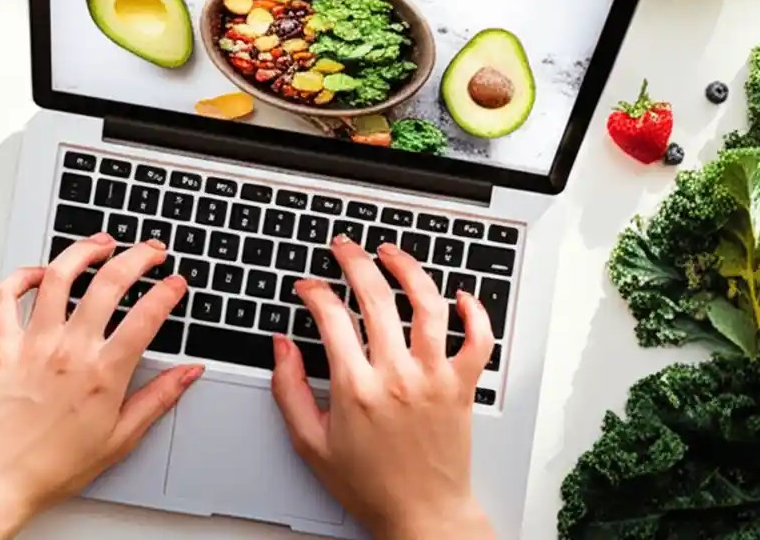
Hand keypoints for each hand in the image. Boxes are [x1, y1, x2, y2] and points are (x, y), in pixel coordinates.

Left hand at [0, 233, 201, 539]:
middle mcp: (70, 350)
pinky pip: (6, 296)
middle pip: (109, 282)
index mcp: (104, 373)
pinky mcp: (2, 345)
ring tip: (102, 243)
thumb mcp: (121, 438)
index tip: (176, 283)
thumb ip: (159, 398)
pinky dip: (22, 276)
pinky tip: (40, 272)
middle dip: (138, 256)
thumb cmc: (54, 465)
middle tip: (150, 251)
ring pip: (59, 276)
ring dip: (84, 250)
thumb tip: (189, 373)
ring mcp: (34, 343)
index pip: (147, 315)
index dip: (168, 291)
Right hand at [270, 236, 495, 539]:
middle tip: (344, 247)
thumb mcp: (310, 442)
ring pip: (426, 304)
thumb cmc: (369, 484)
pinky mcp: (463, 385)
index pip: (331, 317)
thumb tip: (282, 345)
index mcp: (356, 389)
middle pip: (375, 297)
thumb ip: (288, 389)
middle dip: (354, 261)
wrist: (422, 514)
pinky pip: (477, 338)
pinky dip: (473, 311)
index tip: (307, 285)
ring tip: (391, 252)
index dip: (314, 291)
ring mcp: (434, 377)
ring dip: (407, 268)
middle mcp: (397, 376)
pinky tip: (458, 295)